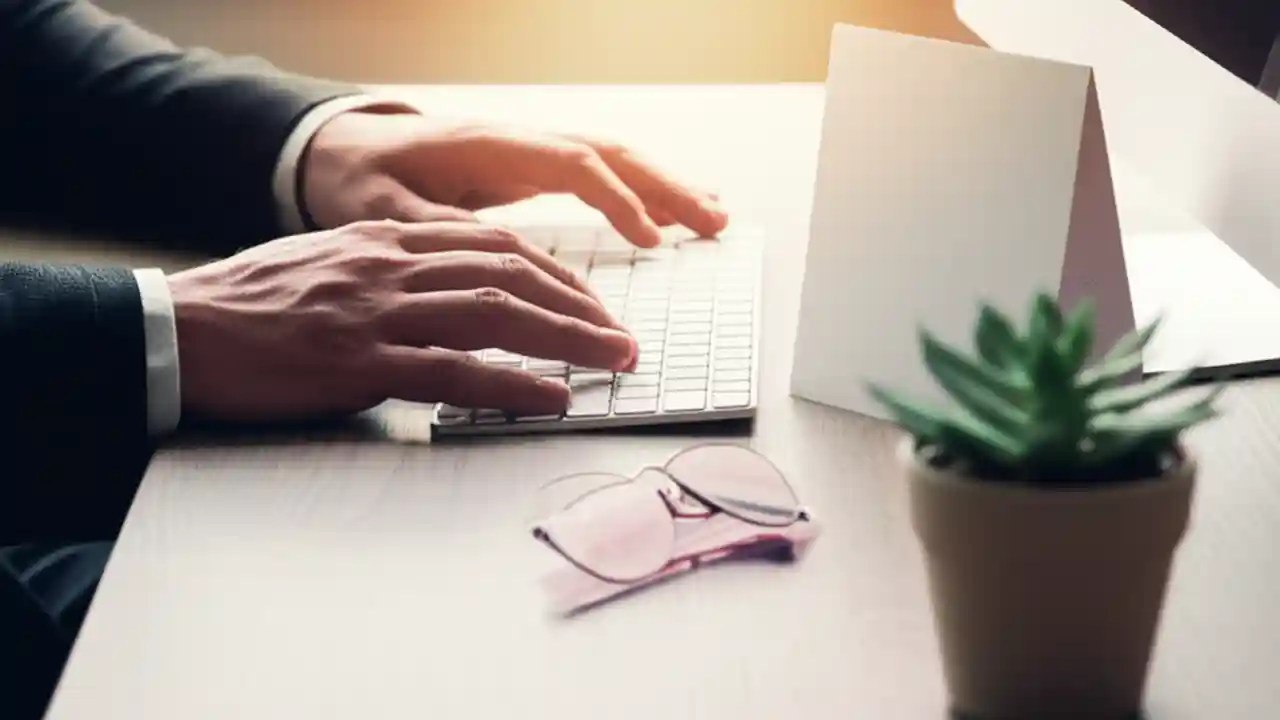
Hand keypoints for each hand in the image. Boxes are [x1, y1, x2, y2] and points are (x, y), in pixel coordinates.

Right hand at [167, 220, 636, 421]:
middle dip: (579, 306)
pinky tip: (552, 396)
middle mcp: (391, 264)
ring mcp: (377, 311)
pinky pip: (455, 371)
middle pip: (511, 273)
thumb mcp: (328, 265)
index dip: (556, 274)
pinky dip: (513, 383)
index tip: (591, 301)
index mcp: (386, 238)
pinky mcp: (359, 362)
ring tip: (613, 361)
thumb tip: (445, 297)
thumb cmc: (251, 305)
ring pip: (496, 314)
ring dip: (568, 338)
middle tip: (622, 337)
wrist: (179, 329)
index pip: (495, 245)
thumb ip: (389, 272)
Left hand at [300, 111, 729, 247]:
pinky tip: (667, 215)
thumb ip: (439, 232)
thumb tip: (499, 258)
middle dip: (667, 186)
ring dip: (664, 187)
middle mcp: (517, 141)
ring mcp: (526, 153)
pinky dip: (637, 193)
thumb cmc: (357, 177)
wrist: (338, 147)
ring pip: (611, 160)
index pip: (573, 162)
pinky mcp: (527, 170)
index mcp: (487, 145)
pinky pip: (595, 175)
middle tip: (716, 221)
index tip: (654, 239)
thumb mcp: (383, 211)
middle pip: (610, 152)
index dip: (618, 198)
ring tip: (714, 217)